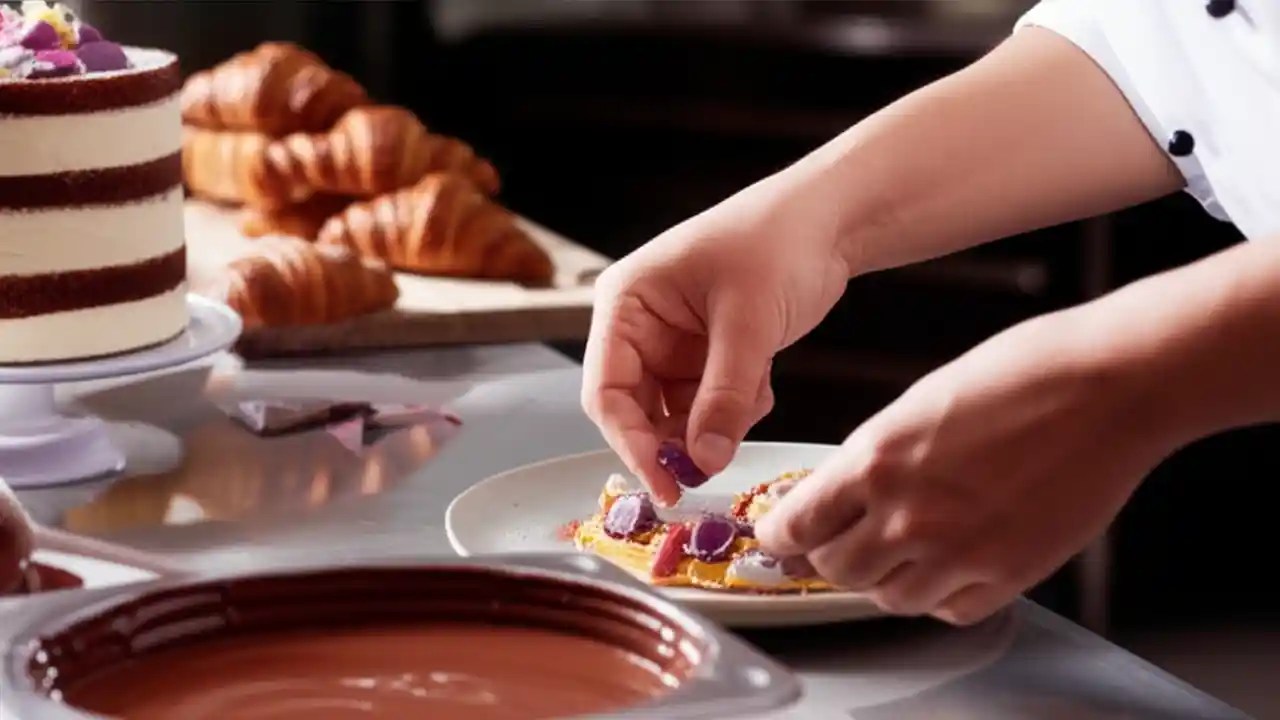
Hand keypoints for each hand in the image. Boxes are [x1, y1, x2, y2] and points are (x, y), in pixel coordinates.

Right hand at [581, 174, 849, 503]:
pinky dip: (735, 410)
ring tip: (753, 395)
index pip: (607, 391)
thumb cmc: (779, 243)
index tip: (664, 483)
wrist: (828, 221)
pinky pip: (707, 408)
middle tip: (713, 464)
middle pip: (636, 411)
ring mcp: (672, 344)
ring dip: (714, 424)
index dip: (630, 443)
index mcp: (626, 303)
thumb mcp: (748, 323)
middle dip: (678, 438)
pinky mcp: (704, 357)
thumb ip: (724, 396)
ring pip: (676, 417)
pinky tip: (762, 380)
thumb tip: (705, 460)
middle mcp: (639, 327)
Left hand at [756, 311, 1172, 624]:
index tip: (778, 536)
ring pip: (889, 597)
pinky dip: (940, 595)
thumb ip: (875, 457)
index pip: (798, 523)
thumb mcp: (920, 405)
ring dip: (885, 578)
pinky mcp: (1008, 576)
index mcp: (875, 460)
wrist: (1107, 386)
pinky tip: (949, 565)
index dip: (781, 536)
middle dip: (829, 558)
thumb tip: (842, 492)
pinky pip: (949, 610)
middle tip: (838, 543)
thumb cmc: (1021, 375)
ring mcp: (958, 552)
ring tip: (901, 549)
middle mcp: (907, 515)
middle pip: (836, 570)